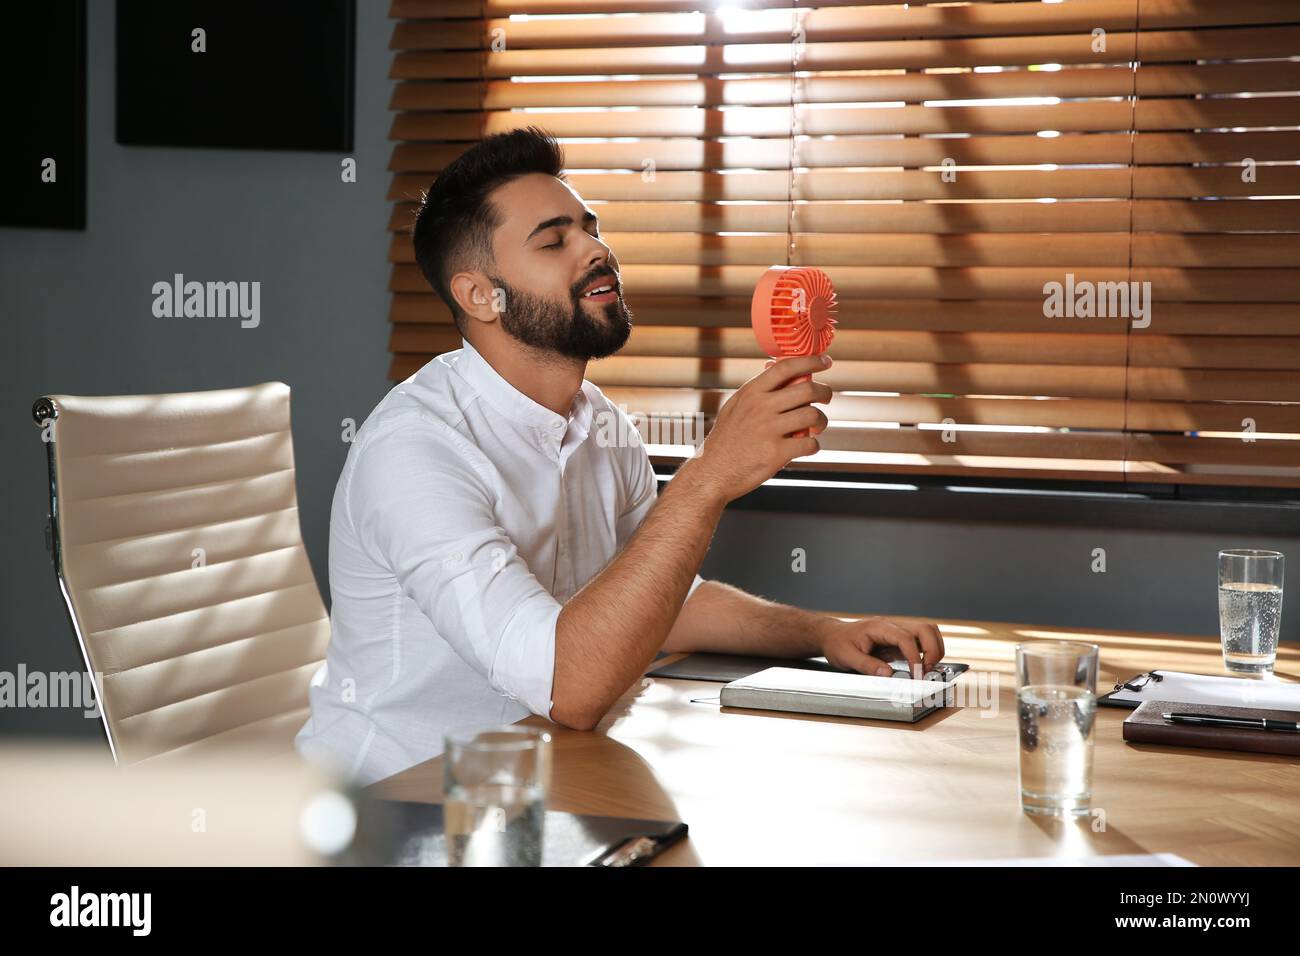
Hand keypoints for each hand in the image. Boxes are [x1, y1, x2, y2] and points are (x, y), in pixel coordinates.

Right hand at [689, 354, 832, 503]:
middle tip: (825, 398)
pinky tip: (807, 447)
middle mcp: (761, 407)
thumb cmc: (726, 440)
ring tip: (817, 427)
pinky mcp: (776, 453)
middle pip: (807, 389)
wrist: (713, 472)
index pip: (786, 367)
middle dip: (824, 392)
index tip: (825, 361)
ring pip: (812, 415)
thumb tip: (780, 372)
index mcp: (751, 393)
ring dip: (821, 421)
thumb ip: (757, 391)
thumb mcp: (735, 407)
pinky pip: (810, 443)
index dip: (810, 361)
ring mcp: (769, 430)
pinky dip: (814, 445)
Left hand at [817, 616, 945, 677]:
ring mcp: (897, 632)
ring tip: (927, 670)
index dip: (915, 657)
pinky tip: (922, 668)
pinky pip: (921, 642)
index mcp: (879, 627)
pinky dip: (928, 653)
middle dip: (933, 650)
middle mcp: (892, 626)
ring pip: (927, 632)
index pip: (906, 638)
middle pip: (925, 629)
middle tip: (927, 672)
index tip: (917, 674)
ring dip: (934, 650)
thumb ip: (867, 665)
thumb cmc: (837, 644)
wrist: (832, 636)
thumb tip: (888, 674)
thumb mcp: (846, 657)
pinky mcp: (899, 640)